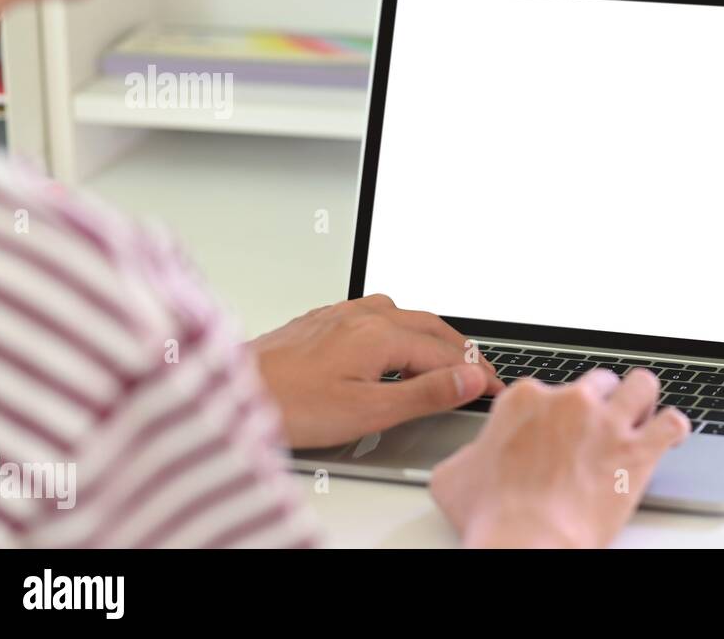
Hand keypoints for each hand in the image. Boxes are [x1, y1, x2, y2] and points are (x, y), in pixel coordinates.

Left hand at [248, 294, 501, 447]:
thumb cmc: (288, 404)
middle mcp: (362, 314)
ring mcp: (340, 313)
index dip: (476, 372)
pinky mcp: (322, 320)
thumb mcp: (369, 410)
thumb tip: (471, 378)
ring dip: (431, 335)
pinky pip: (376, 315)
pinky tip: (393, 346)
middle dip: (460, 348)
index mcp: (380, 332)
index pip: (446, 351)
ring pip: (403, 316)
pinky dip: (401, 330)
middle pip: (429, 325)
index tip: (494, 387)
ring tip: (445, 358)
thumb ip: (426, 393)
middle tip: (480, 372)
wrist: (229, 392)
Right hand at [430, 368, 689, 547]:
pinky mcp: (638, 450)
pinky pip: (672, 423)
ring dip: (642, 400)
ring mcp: (607, 422)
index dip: (553, 413)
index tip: (556, 430)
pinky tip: (668, 437)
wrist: (526, 542)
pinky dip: (673, 429)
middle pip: (598, 382)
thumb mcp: (455, 477)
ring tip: (641, 416)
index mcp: (525, 400)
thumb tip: (470, 460)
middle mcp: (569, 402)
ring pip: (641, 386)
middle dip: (600, 402)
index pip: (548, 389)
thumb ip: (469, 455)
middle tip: (597, 428)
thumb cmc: (492, 515)